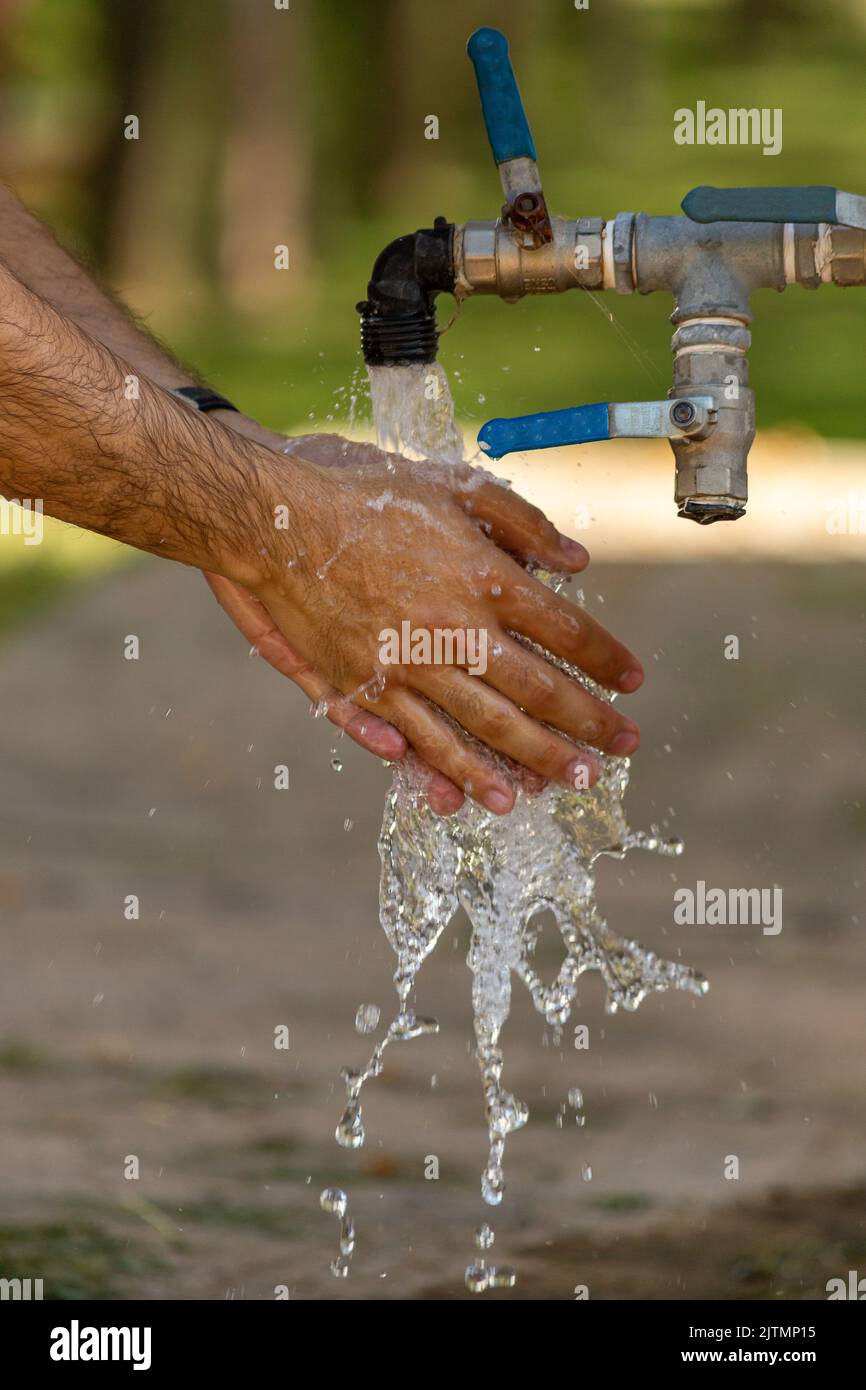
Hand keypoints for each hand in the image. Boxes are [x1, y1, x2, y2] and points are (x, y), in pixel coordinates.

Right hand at [241, 435, 642, 815]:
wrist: (277, 520)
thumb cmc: (369, 495)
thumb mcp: (455, 487)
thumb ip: (522, 522)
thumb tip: (577, 563)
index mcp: (485, 579)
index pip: (568, 632)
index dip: (606, 661)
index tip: (632, 683)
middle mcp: (455, 631)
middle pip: (537, 694)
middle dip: (587, 727)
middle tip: (621, 751)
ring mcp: (408, 666)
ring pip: (480, 730)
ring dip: (526, 764)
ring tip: (557, 788)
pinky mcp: (364, 685)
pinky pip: (412, 739)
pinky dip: (441, 771)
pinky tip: (466, 796)